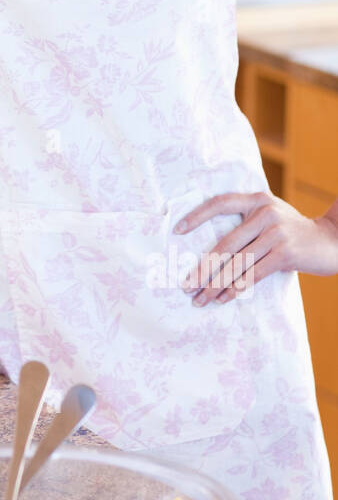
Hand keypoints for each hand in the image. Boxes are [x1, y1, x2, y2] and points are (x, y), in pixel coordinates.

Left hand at [174, 191, 337, 306]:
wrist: (332, 240)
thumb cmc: (292, 231)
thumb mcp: (271, 216)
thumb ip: (247, 222)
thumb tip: (211, 249)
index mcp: (256, 200)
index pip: (220, 203)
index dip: (197, 215)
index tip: (177, 230)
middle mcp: (264, 213)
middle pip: (225, 244)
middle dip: (203, 268)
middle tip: (186, 285)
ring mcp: (276, 233)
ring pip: (237, 264)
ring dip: (216, 285)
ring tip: (200, 298)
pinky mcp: (286, 254)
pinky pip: (254, 275)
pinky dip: (236, 289)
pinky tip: (224, 299)